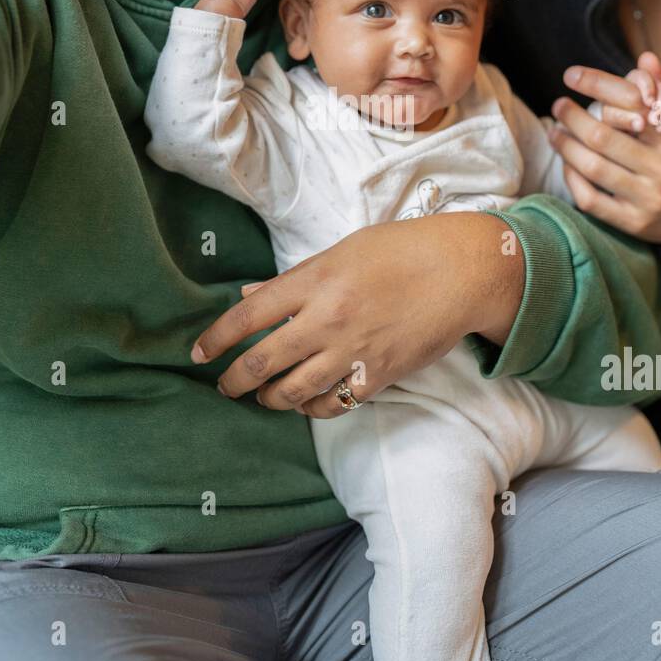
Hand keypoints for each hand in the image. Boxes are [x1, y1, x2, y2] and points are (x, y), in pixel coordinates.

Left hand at [190, 213, 523, 416]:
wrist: (461, 271)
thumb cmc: (402, 251)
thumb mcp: (342, 252)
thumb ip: (294, 279)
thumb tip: (250, 296)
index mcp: (314, 280)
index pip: (248, 316)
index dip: (216, 338)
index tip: (199, 353)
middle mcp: (327, 319)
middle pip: (262, 361)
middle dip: (234, 380)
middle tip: (224, 386)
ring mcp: (352, 351)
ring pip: (293, 392)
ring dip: (270, 399)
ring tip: (263, 397)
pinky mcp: (378, 375)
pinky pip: (333, 403)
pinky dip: (312, 408)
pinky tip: (305, 403)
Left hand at [549, 52, 660, 244]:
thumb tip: (645, 58)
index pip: (631, 101)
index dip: (597, 84)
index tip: (571, 75)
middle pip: (603, 136)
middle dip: (573, 117)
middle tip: (559, 105)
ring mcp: (648, 198)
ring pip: (593, 167)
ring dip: (566, 146)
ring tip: (555, 130)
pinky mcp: (633, 222)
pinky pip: (591, 200)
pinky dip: (572, 178)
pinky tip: (566, 163)